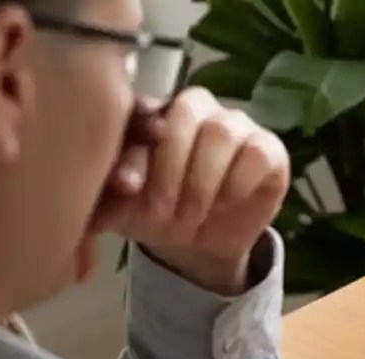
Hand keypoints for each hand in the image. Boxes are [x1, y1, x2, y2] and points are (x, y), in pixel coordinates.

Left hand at [88, 89, 290, 294]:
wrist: (200, 244)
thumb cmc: (157, 213)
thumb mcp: (122, 209)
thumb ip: (105, 197)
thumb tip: (94, 205)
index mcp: (155, 111)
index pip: (146, 109)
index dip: (138, 146)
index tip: (128, 186)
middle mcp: (197, 108)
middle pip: (187, 111)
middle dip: (171, 166)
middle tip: (161, 211)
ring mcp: (237, 125)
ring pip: (222, 131)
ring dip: (202, 180)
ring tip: (190, 217)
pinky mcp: (269, 150)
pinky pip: (257, 153)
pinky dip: (236, 183)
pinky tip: (223, 205)